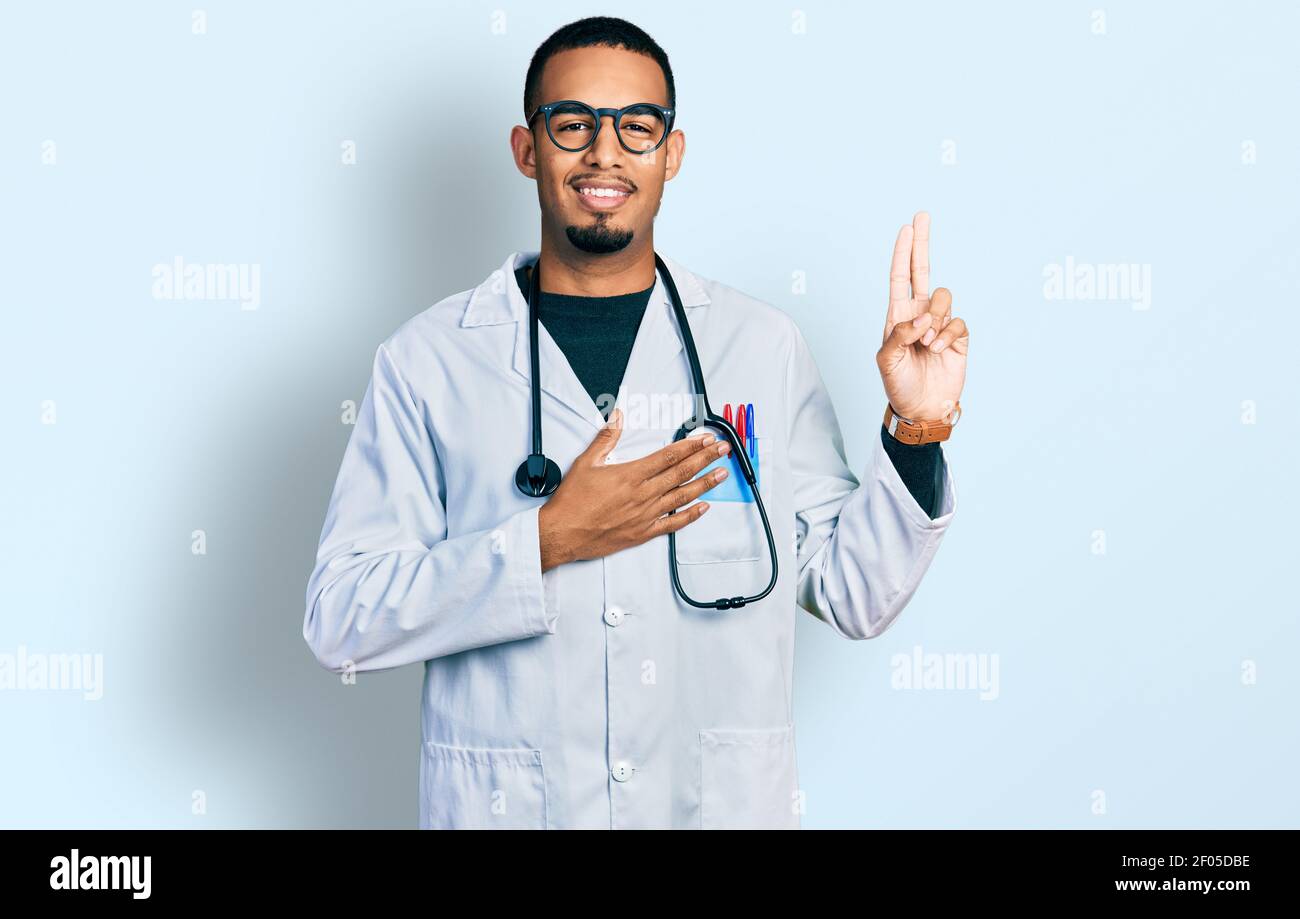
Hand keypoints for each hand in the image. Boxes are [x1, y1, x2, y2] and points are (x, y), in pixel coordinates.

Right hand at [537, 409, 731, 570]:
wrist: (562, 533)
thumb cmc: (572, 501)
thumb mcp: (586, 463)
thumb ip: (605, 438)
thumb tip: (616, 417)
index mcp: (630, 475)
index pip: (668, 456)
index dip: (690, 446)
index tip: (706, 439)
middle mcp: (642, 494)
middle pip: (681, 473)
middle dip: (705, 459)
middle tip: (723, 450)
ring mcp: (645, 514)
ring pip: (683, 496)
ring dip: (705, 484)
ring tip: (722, 474)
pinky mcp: (643, 532)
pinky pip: (673, 524)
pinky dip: (690, 516)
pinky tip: (703, 507)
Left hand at [876, 211, 968, 422]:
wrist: (922, 408)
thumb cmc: (899, 386)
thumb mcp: (887, 362)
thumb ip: (898, 335)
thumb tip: (919, 317)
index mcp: (897, 315)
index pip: (900, 277)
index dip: (903, 252)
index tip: (907, 228)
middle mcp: (919, 314)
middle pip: (923, 270)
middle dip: (922, 243)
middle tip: (922, 215)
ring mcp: (940, 324)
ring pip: (944, 298)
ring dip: (935, 318)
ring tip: (925, 343)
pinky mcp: (958, 337)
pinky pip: (958, 321)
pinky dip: (947, 335)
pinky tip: (938, 350)